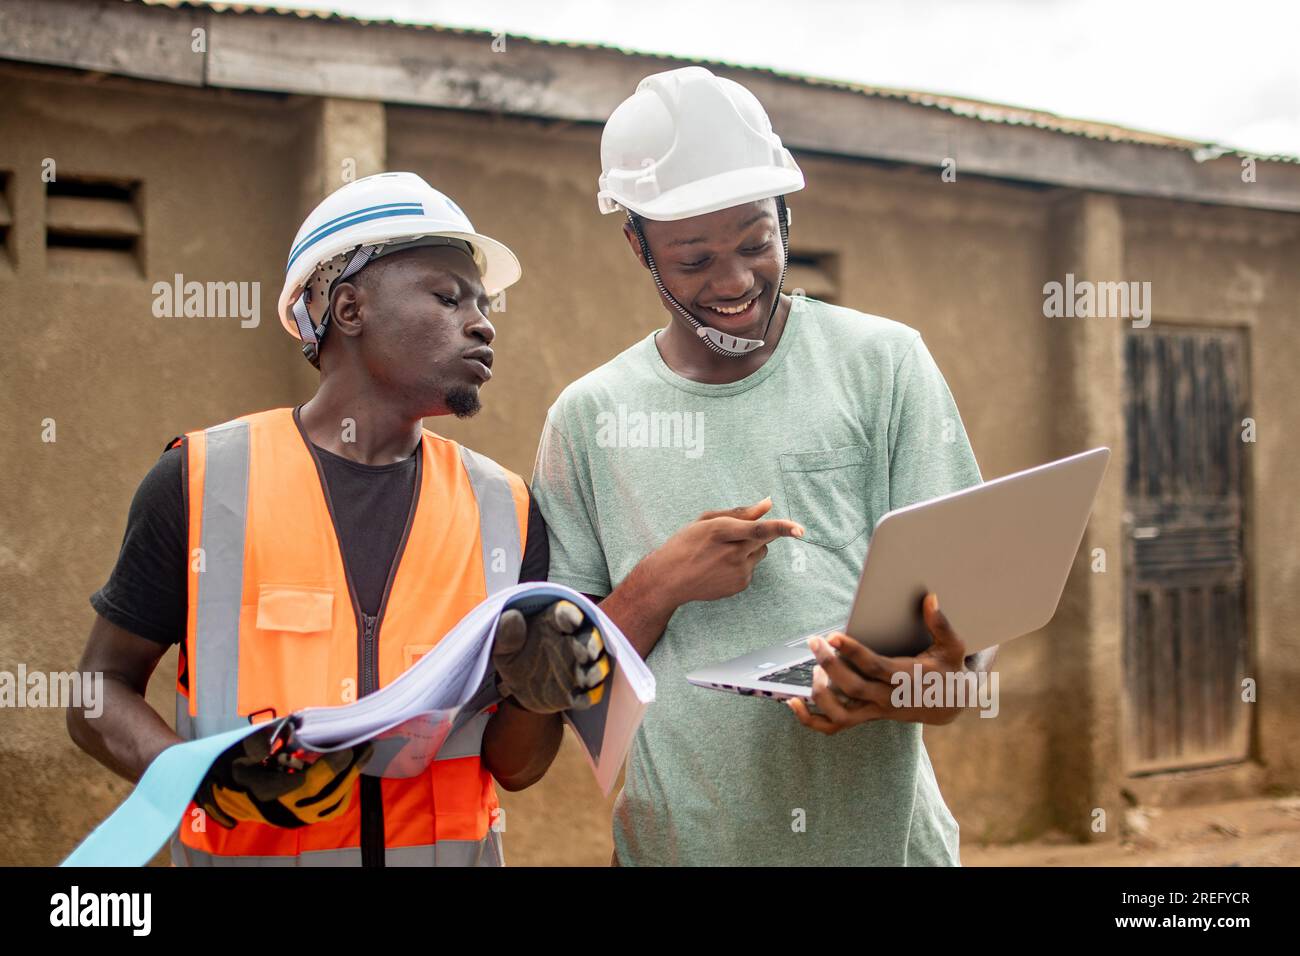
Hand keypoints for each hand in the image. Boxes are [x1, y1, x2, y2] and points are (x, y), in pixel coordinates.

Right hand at [194, 731, 372, 828]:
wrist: (217, 792)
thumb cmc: (229, 766)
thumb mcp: (239, 748)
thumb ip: (263, 738)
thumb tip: (291, 723)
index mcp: (267, 793)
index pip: (309, 783)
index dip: (332, 766)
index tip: (348, 748)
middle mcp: (283, 810)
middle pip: (327, 795)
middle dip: (350, 770)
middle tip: (366, 747)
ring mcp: (291, 817)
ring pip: (331, 805)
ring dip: (347, 781)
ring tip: (360, 757)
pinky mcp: (296, 818)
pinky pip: (326, 810)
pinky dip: (340, 792)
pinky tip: (345, 771)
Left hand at [493, 599, 610, 713]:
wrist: (519, 686)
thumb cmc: (514, 656)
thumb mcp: (503, 646)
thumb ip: (506, 633)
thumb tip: (512, 617)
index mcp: (553, 623)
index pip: (566, 613)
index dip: (572, 616)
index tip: (574, 622)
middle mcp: (573, 640)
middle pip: (591, 637)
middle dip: (592, 644)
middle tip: (586, 654)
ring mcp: (580, 665)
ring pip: (598, 664)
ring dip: (596, 671)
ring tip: (586, 679)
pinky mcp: (581, 689)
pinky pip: (591, 693)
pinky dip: (589, 696)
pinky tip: (578, 699)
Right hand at [651, 498, 803, 604]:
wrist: (669, 579)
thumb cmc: (686, 544)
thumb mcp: (707, 521)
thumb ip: (740, 512)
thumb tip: (768, 503)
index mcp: (720, 531)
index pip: (757, 529)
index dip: (781, 528)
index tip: (800, 530)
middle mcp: (731, 553)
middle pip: (764, 539)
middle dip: (759, 532)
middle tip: (735, 536)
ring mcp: (737, 572)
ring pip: (760, 552)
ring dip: (749, 548)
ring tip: (722, 552)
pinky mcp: (740, 584)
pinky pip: (753, 567)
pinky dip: (743, 563)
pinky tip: (720, 566)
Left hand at [788, 594, 969, 734]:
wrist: (950, 704)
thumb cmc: (948, 670)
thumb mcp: (952, 646)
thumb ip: (941, 624)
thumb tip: (931, 599)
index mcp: (907, 679)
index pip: (876, 667)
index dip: (853, 652)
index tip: (834, 635)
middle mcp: (889, 699)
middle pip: (853, 688)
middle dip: (830, 665)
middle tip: (814, 642)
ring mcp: (876, 711)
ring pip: (841, 713)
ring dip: (820, 693)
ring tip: (814, 667)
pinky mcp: (867, 716)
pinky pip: (835, 726)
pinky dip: (810, 720)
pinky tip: (793, 703)